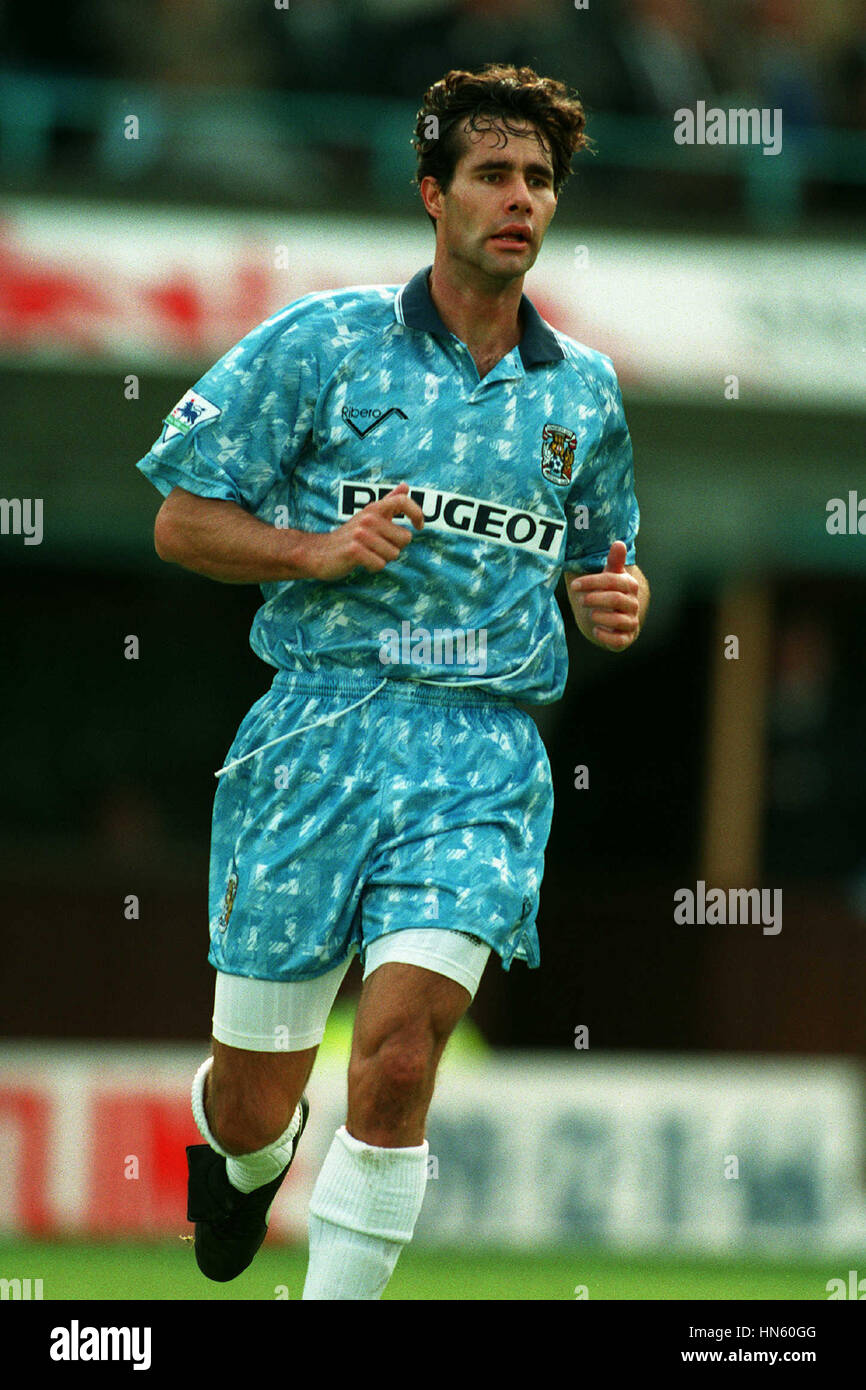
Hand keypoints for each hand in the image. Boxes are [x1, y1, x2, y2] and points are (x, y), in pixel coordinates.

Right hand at [306, 483, 423, 580]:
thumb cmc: (349, 536)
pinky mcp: (355, 550)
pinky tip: (361, 562)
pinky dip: (373, 567)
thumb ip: (388, 502)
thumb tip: (405, 486)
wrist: (319, 552)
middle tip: (377, 547)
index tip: (419, 526)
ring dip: (383, 559)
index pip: (403, 502)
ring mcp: (361, 534)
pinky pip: (380, 564)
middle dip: (395, 547)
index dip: (417, 513)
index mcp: (374, 508)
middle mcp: (368, 518)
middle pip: (405, 538)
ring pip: (394, 554)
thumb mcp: (368, 516)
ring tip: (368, 554)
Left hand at [567, 541, 641, 651]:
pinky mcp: (626, 638)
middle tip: (581, 600)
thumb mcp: (610, 577)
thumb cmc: (610, 593)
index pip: (612, 581)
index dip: (592, 582)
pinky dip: (606, 635)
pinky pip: (619, 640)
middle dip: (595, 598)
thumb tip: (618, 542)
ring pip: (619, 619)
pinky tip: (595, 630)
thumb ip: (614, 562)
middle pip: (616, 599)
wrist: (615, 619)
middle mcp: (633, 604)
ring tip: (590, 614)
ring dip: (601, 616)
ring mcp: (631, 622)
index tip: (574, 586)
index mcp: (629, 586)